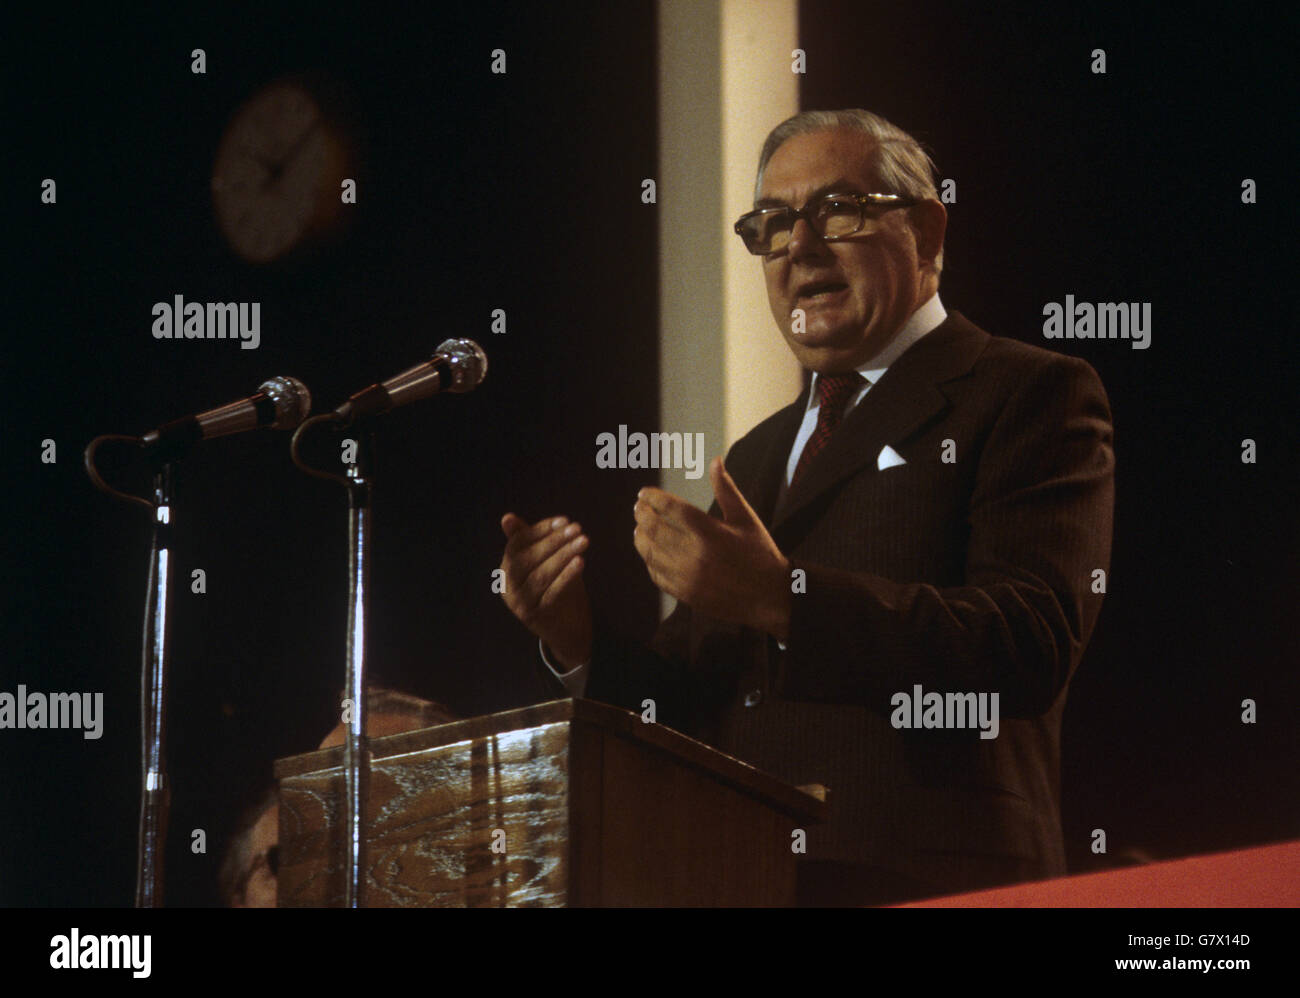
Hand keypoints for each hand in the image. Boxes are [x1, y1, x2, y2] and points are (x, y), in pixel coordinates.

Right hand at [499, 513, 592, 669]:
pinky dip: (567, 575)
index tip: (564, 520)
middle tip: (577, 528)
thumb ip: (530, 541)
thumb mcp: (544, 562)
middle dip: (554, 541)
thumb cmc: (556, 589)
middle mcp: (508, 588)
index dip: (540, 530)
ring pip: (541, 574)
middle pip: (528, 558)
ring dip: (563, 555)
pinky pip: (552, 592)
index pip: (517, 544)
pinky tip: (581, 561)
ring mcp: (520, 604)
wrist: (567, 630)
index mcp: (506, 571)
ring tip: (584, 541)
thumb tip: (506, 517)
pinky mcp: (536, 617)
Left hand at [633, 457, 791, 639]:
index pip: (671, 508)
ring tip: (640, 527)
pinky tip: (650, 551)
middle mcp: (695, 555)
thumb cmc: (760, 553)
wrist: (770, 598)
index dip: (653, 497)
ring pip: (651, 553)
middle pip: (655, 529)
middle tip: (638, 507)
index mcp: (710, 533)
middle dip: (642, 514)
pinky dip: (650, 560)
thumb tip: (715, 460)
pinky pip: (657, 575)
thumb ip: (726, 489)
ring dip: (641, 537)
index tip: (644, 492)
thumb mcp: (746, 518)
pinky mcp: (685, 594)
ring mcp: (687, 577)